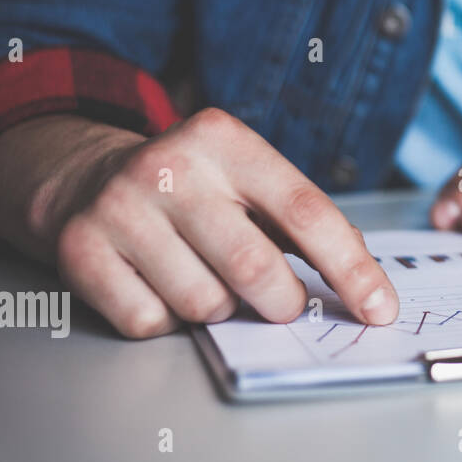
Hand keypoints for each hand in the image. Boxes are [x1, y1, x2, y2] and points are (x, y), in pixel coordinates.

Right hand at [0, 109, 398, 338]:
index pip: (307, 212)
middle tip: (284, 303)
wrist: (85, 177)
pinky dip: (168, 321)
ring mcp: (120, 207)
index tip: (380, 308)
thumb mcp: (249, 179)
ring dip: (221, 310)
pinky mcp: (81, 250)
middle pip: (256, 267)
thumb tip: (365, 276)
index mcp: (225, 140)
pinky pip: (150, 321)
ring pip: (204, 303)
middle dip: (284, 302)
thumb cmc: (193, 188)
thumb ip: (304, 220)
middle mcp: (170, 167)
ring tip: (208, 279)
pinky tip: (161, 286)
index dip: (351, 268)